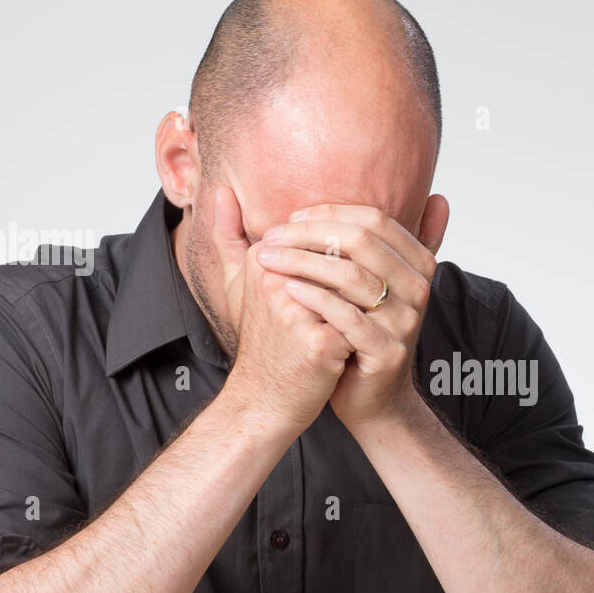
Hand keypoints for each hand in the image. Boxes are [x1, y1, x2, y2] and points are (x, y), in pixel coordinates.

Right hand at [211, 185, 353, 434]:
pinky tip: (369, 338)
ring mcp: (297, 310)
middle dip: (367, 273)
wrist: (264, 401)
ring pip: (357, 288)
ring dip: (371, 299)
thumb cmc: (262, 342)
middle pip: (344, 258)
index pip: (324, 236)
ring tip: (373, 315)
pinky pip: (362, 323)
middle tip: (374, 294)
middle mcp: (276, 278)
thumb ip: (230, 237)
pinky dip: (370, 328)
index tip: (357, 275)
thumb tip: (219, 191)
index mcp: (262, 258)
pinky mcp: (319, 343)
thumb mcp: (238, 287)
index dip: (350, 254)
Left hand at [254, 195, 449, 432]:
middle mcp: (419, 289)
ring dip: (302, 262)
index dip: (328, 213)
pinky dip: (313, 299)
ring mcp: (405, 321)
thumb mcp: (387, 283)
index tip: (290, 218)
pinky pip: (346, 317)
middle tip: (271, 237)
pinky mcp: (386, 351)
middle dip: (309, 233)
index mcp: (419, 264)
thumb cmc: (366, 333)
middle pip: (362, 242)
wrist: (371, 396)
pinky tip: (286, 289)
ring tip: (267, 259)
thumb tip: (440, 198)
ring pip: (351, 276)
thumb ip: (405, 242)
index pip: (373, 219)